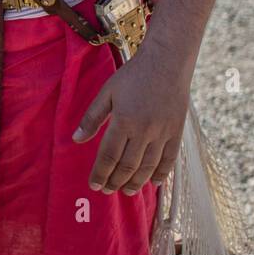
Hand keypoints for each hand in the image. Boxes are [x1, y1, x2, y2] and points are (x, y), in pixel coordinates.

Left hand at [73, 46, 190, 194]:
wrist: (166, 63)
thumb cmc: (132, 76)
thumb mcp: (106, 93)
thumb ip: (92, 117)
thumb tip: (76, 139)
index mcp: (123, 121)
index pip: (108, 155)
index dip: (100, 173)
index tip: (94, 185)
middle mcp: (144, 131)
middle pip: (127, 165)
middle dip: (115, 181)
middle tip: (106, 191)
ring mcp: (163, 133)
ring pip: (148, 166)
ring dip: (136, 182)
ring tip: (126, 191)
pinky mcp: (177, 132)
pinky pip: (169, 159)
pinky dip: (162, 173)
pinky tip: (154, 183)